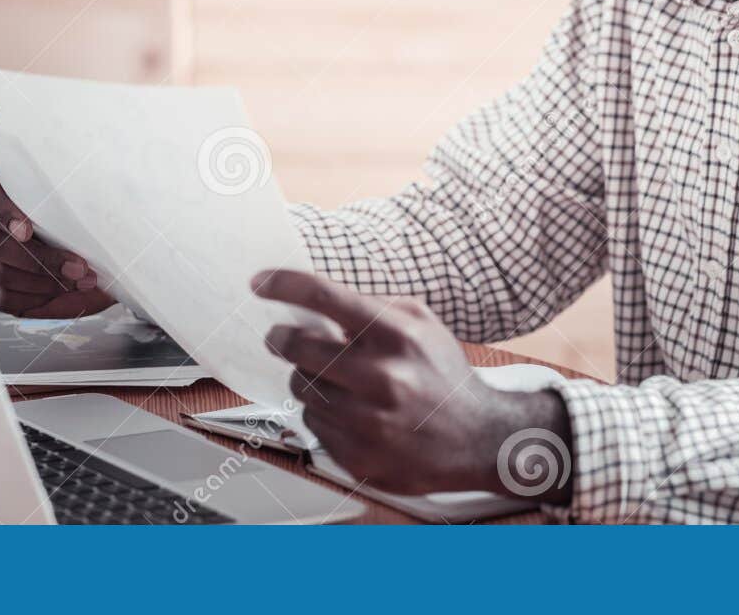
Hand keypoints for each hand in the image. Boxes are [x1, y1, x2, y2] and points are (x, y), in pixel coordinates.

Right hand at [0, 173, 115, 318]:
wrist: (95, 260)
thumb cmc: (86, 225)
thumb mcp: (86, 206)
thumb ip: (80, 200)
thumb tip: (99, 204)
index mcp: (3, 193)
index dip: (2, 212)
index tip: (28, 229)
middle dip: (42, 259)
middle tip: (78, 267)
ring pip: (3, 273)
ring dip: (47, 281)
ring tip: (81, 280)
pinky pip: (5, 298)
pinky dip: (36, 298)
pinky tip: (61, 292)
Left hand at [252, 269, 573, 501]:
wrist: (479, 439)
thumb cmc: (444, 375)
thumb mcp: (421, 323)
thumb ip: (371, 307)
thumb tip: (313, 301)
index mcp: (397, 336)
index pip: (325, 298)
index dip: (283, 284)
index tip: (259, 282)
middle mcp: (382, 379)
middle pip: (298, 348)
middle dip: (283, 338)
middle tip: (281, 336)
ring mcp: (369, 423)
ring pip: (302, 388)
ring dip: (309, 379)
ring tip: (337, 380)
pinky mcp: (359, 457)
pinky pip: (313, 425)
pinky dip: (323, 414)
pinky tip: (351, 412)